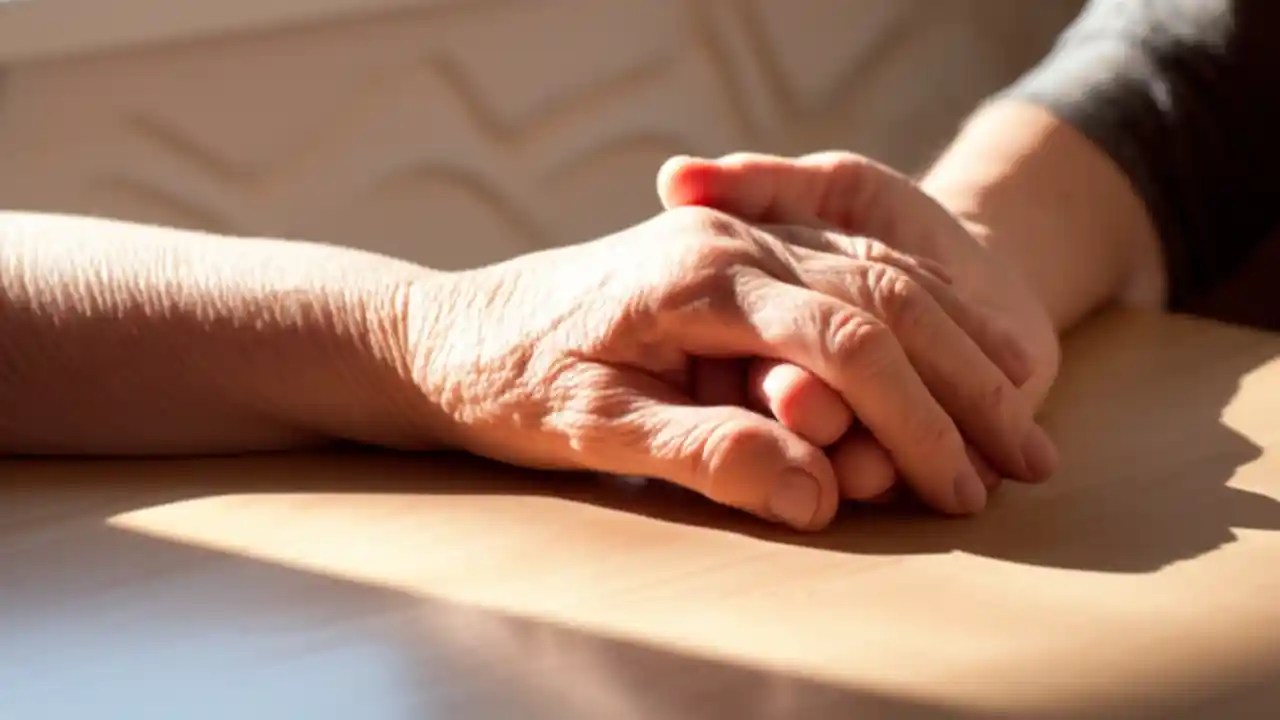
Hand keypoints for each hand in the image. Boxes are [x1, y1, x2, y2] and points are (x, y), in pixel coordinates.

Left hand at [404, 207, 1054, 528]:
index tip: (961, 487)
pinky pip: (857, 271)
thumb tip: (814, 497)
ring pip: (885, 278)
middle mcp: (734, 241)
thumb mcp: (585, 428)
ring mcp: (742, 238)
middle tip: (1033, 460)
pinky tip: (964, 360)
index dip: (914, 419)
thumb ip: (700, 454)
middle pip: (887, 300)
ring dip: (960, 352)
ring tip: (1021, 420)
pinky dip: (924, 319)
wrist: (455, 331)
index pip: (846, 340)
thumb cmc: (510, 382)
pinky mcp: (742, 255)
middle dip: (965, 387)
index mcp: (700, 274)